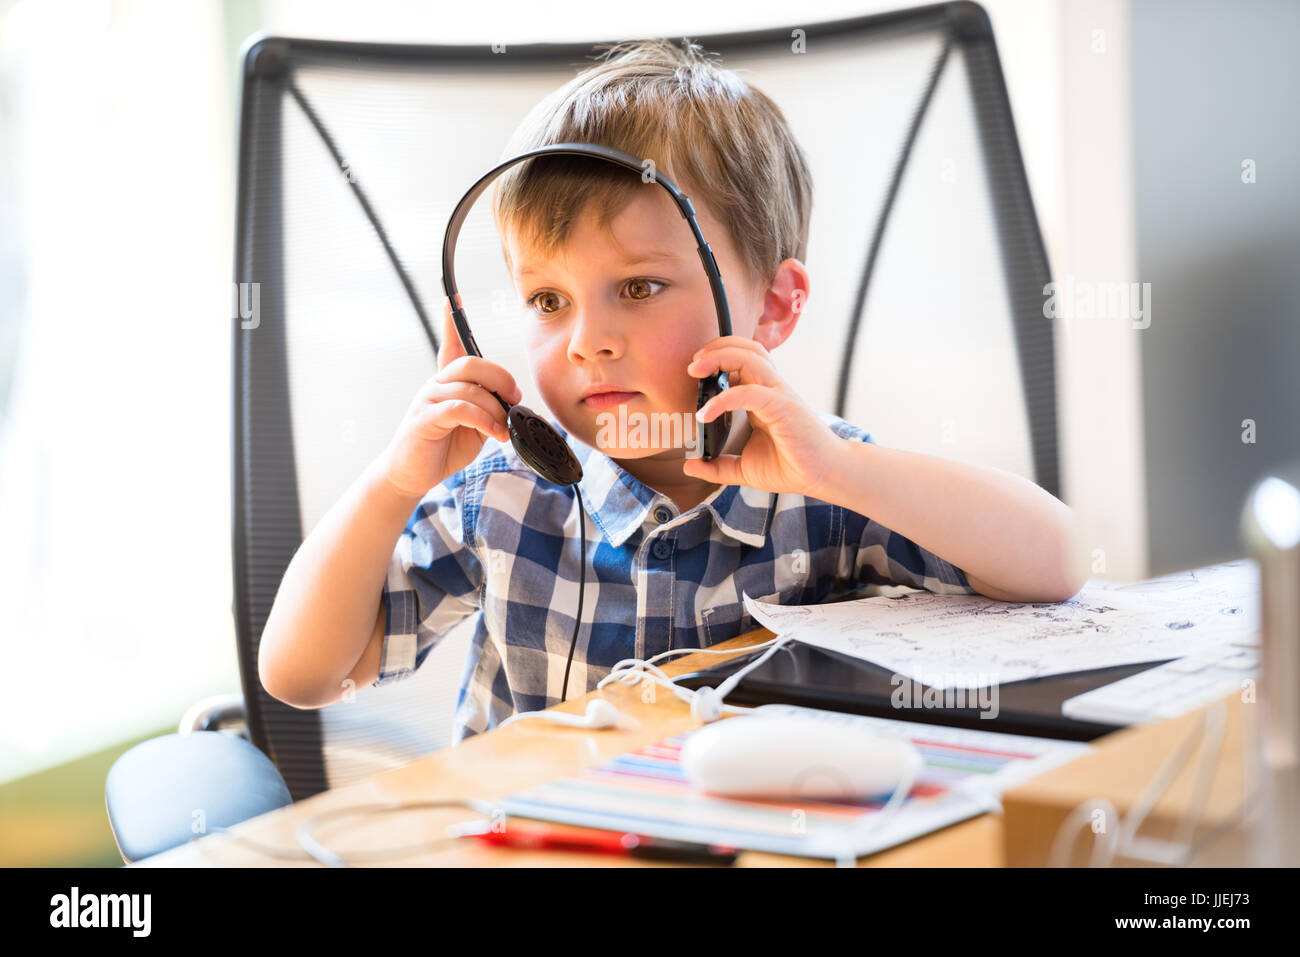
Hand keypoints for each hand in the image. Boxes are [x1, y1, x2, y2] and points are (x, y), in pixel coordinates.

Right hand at [376, 296, 522, 498]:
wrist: (414, 473)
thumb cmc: (444, 446)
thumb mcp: (476, 426)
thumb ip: (490, 409)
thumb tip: (512, 404)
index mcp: (448, 382)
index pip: (450, 345)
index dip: (451, 321)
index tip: (454, 296)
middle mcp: (435, 385)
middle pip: (471, 363)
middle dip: (500, 378)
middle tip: (514, 399)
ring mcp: (427, 400)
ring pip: (470, 389)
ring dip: (495, 410)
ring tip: (504, 429)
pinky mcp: (424, 419)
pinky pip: (459, 409)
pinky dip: (483, 419)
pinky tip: (495, 433)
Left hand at [682, 336, 844, 495]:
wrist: (824, 475)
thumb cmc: (790, 466)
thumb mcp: (745, 467)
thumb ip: (718, 466)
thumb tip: (690, 466)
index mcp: (763, 395)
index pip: (742, 360)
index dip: (717, 357)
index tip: (695, 372)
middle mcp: (772, 388)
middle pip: (746, 348)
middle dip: (716, 347)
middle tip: (692, 364)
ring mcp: (779, 394)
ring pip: (751, 357)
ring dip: (720, 358)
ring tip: (696, 371)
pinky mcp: (783, 407)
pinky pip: (750, 392)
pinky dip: (724, 399)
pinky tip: (706, 414)